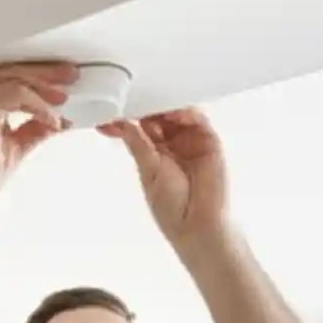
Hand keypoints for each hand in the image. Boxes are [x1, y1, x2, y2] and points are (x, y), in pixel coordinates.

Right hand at [0, 61, 78, 210]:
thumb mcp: (13, 145)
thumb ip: (31, 127)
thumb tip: (56, 117)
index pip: (4, 76)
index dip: (35, 77)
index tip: (60, 81)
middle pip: (10, 70)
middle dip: (45, 73)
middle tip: (71, 77)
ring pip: (15, 78)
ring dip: (45, 88)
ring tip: (65, 99)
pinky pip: (18, 93)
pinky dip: (39, 105)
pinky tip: (52, 120)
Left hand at [99, 108, 228, 248]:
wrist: (197, 224)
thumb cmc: (171, 207)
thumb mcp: (148, 171)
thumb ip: (138, 144)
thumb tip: (122, 123)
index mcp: (153, 153)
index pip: (140, 127)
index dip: (128, 118)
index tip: (113, 111)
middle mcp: (172, 145)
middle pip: (159, 116)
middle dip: (147, 107)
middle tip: (134, 97)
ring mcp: (190, 142)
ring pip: (177, 115)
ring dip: (166, 107)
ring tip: (154, 103)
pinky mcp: (209, 141)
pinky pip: (198, 120)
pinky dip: (187, 112)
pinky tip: (175, 112)